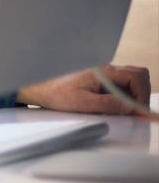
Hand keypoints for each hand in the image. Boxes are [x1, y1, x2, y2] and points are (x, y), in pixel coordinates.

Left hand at [17, 64, 150, 114]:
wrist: (39, 88)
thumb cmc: (56, 93)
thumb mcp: (82, 103)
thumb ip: (107, 104)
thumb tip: (128, 107)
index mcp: (103, 72)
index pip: (136, 76)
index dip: (142, 95)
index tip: (139, 111)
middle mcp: (105, 70)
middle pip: (137, 76)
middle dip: (140, 94)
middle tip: (135, 112)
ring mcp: (103, 75)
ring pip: (129, 82)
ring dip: (131, 97)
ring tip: (123, 112)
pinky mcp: (99, 81)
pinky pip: (119, 87)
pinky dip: (122, 98)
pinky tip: (113, 108)